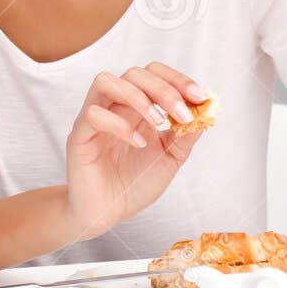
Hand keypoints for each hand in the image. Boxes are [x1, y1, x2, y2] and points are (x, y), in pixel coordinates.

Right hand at [63, 62, 207, 236]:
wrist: (106, 213)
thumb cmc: (133, 185)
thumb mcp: (170, 159)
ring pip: (106, 81)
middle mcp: (113, 107)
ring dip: (138, 97)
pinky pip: (93, 115)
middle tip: (184, 113)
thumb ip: (185, 135)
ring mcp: (94, 119)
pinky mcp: (79, 136)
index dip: (177, 79)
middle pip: (133, 73)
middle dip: (164, 89)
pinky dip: (120, 125)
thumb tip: (207, 111)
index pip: (152, 74)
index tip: (200, 97)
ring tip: (158, 121)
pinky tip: (138, 143)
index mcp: (135, 108)